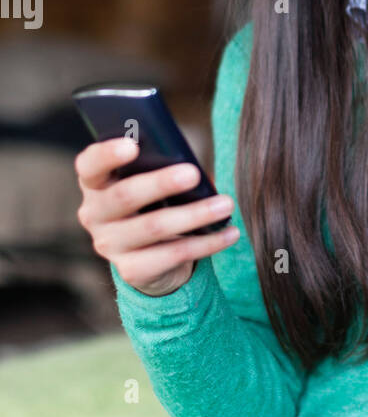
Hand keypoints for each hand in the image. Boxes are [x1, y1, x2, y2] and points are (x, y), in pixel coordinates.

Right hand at [75, 137, 239, 296]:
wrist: (151, 255)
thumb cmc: (154, 202)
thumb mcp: (152, 183)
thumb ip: (158, 168)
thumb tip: (191, 167)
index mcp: (95, 183)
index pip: (90, 165)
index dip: (106, 154)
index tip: (132, 145)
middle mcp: (94, 215)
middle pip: (124, 196)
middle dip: (160, 183)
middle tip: (192, 173)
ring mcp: (110, 245)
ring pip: (154, 227)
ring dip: (195, 215)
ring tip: (225, 204)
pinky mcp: (132, 271)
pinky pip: (174, 255)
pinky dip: (207, 243)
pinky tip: (229, 232)